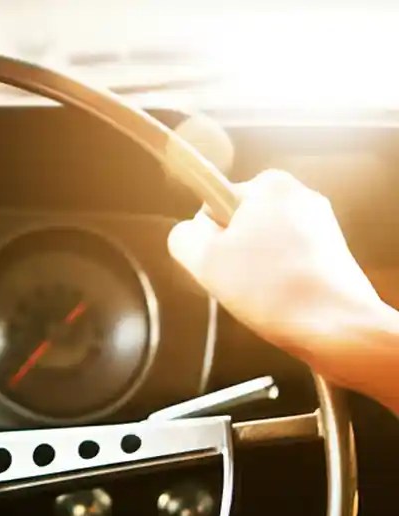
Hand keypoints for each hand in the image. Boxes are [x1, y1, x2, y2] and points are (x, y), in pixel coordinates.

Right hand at [168, 169, 388, 365]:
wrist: (336, 327)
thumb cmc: (270, 288)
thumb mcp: (203, 260)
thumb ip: (182, 236)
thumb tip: (191, 233)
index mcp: (271, 184)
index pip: (213, 202)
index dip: (209, 236)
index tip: (221, 260)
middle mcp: (302, 195)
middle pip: (240, 223)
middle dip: (234, 251)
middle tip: (238, 280)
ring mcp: (322, 223)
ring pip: (263, 244)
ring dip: (256, 268)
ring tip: (264, 292)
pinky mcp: (333, 252)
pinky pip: (288, 260)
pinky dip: (279, 277)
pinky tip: (283, 298)